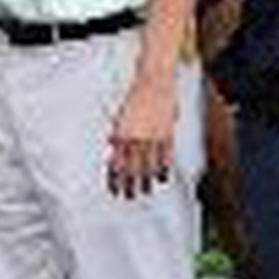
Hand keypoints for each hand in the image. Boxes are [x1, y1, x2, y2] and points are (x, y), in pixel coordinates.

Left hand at [107, 74, 177, 196]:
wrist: (154, 82)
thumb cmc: (136, 97)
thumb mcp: (120, 115)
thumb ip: (117, 133)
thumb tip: (112, 146)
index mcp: (121, 133)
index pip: (116, 163)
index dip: (114, 178)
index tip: (114, 189)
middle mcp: (136, 138)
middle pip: (132, 168)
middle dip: (129, 185)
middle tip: (129, 196)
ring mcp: (153, 137)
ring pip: (148, 166)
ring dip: (146, 181)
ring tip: (145, 191)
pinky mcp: (167, 134)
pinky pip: (165, 156)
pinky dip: (163, 169)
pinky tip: (161, 178)